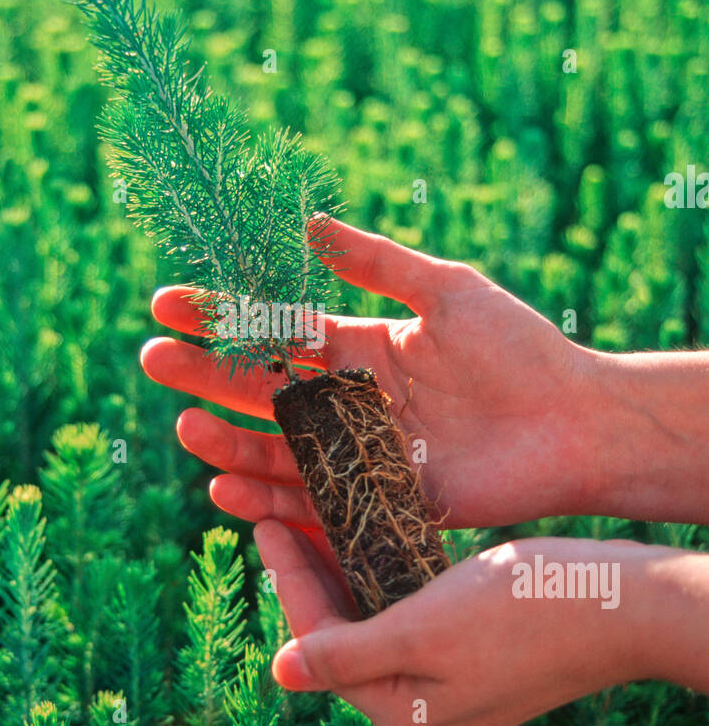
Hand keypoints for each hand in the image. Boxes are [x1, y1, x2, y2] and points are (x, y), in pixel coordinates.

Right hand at [140, 217, 602, 529]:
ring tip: (181, 424)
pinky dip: (266, 499)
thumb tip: (306, 222)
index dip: (223, 316)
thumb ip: (376, 261)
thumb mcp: (446, 289)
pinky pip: (312, 503)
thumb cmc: (520, 348)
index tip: (166, 302)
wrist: (576, 422)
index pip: (277, 329)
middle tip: (150, 360)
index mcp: (361, 346)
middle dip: (205, 374)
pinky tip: (223, 486)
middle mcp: (351, 401)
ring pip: (277, 449)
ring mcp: (360, 454)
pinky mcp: (379, 503)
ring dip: (226, 438)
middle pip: (263, 389)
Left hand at [254, 523, 708, 725]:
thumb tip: (279, 674)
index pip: (319, 644)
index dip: (289, 579)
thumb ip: (347, 654)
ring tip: (311, 521)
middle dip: (312, 578)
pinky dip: (387, 588)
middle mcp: (423, 720)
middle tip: (276, 513)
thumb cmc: (524, 610)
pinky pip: (412, 629)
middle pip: (344, 641)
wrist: (623, 608)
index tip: (261, 520)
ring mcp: (452, 700)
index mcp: (403, 718)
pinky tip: (369, 547)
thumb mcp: (422, 628)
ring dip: (345, 578)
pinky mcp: (478, 674)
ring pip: (375, 632)